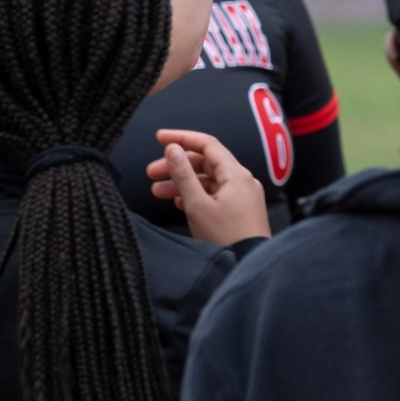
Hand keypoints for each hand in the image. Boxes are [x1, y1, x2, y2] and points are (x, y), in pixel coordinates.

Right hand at [147, 129, 271, 245]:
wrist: (249, 263)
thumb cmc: (226, 236)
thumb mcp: (198, 204)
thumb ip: (184, 175)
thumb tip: (173, 149)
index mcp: (236, 174)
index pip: (208, 144)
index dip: (182, 138)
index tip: (159, 137)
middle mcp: (242, 180)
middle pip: (205, 163)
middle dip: (177, 165)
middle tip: (150, 173)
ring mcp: (242, 195)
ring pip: (207, 180)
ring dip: (182, 182)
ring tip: (156, 191)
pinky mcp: (239, 209)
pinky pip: (214, 195)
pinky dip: (195, 194)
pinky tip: (177, 202)